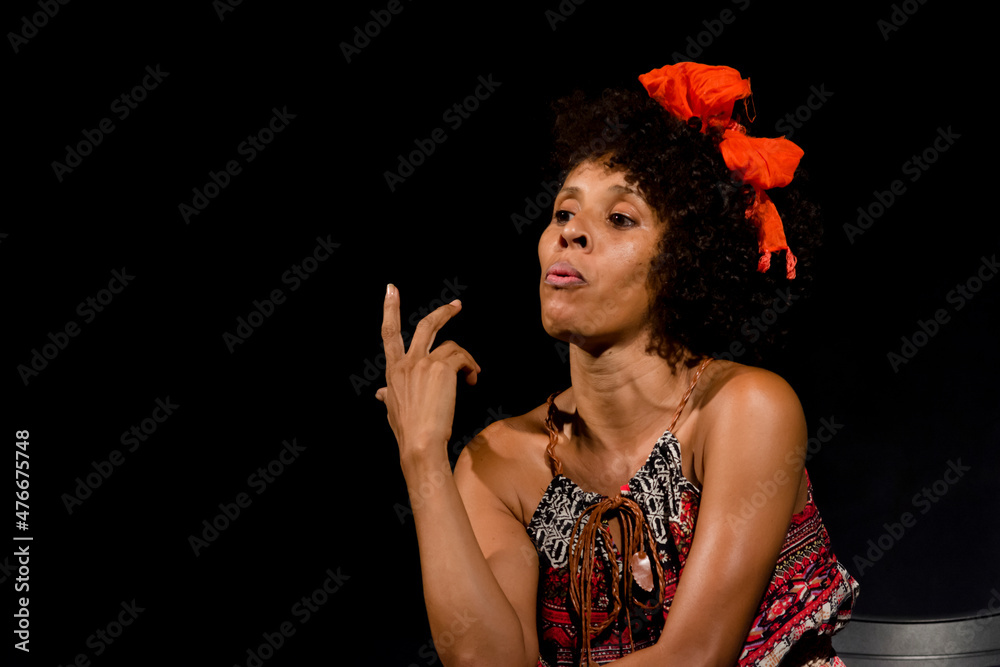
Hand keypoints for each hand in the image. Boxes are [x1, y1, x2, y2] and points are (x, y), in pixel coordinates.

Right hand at [376, 284, 480, 465]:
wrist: (420, 442)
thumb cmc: (408, 431)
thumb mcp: (392, 409)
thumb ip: (387, 396)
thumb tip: (380, 394)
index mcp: (394, 370)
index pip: (389, 332)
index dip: (390, 308)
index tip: (392, 289)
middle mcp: (407, 362)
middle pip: (425, 325)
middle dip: (443, 312)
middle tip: (457, 306)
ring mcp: (424, 363)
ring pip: (451, 345)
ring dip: (465, 358)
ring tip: (472, 374)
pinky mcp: (441, 368)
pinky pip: (463, 358)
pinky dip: (471, 368)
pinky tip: (473, 380)